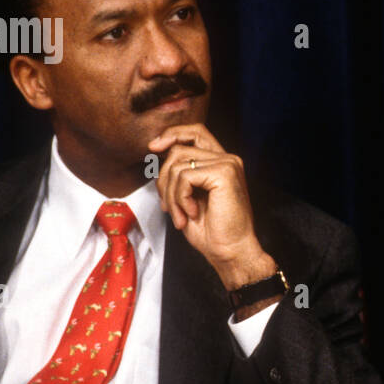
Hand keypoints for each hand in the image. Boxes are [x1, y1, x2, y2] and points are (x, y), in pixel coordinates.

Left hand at [148, 124, 276, 287]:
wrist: (231, 252)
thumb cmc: (212, 231)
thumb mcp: (188, 197)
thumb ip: (179, 174)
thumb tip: (156, 153)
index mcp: (220, 162)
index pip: (195, 131)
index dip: (172, 134)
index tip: (152, 147)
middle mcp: (227, 159)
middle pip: (179, 150)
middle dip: (164, 180)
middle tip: (168, 207)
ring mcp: (227, 164)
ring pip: (177, 165)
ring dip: (170, 195)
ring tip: (181, 216)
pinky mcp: (224, 173)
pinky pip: (184, 177)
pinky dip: (180, 199)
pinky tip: (191, 214)